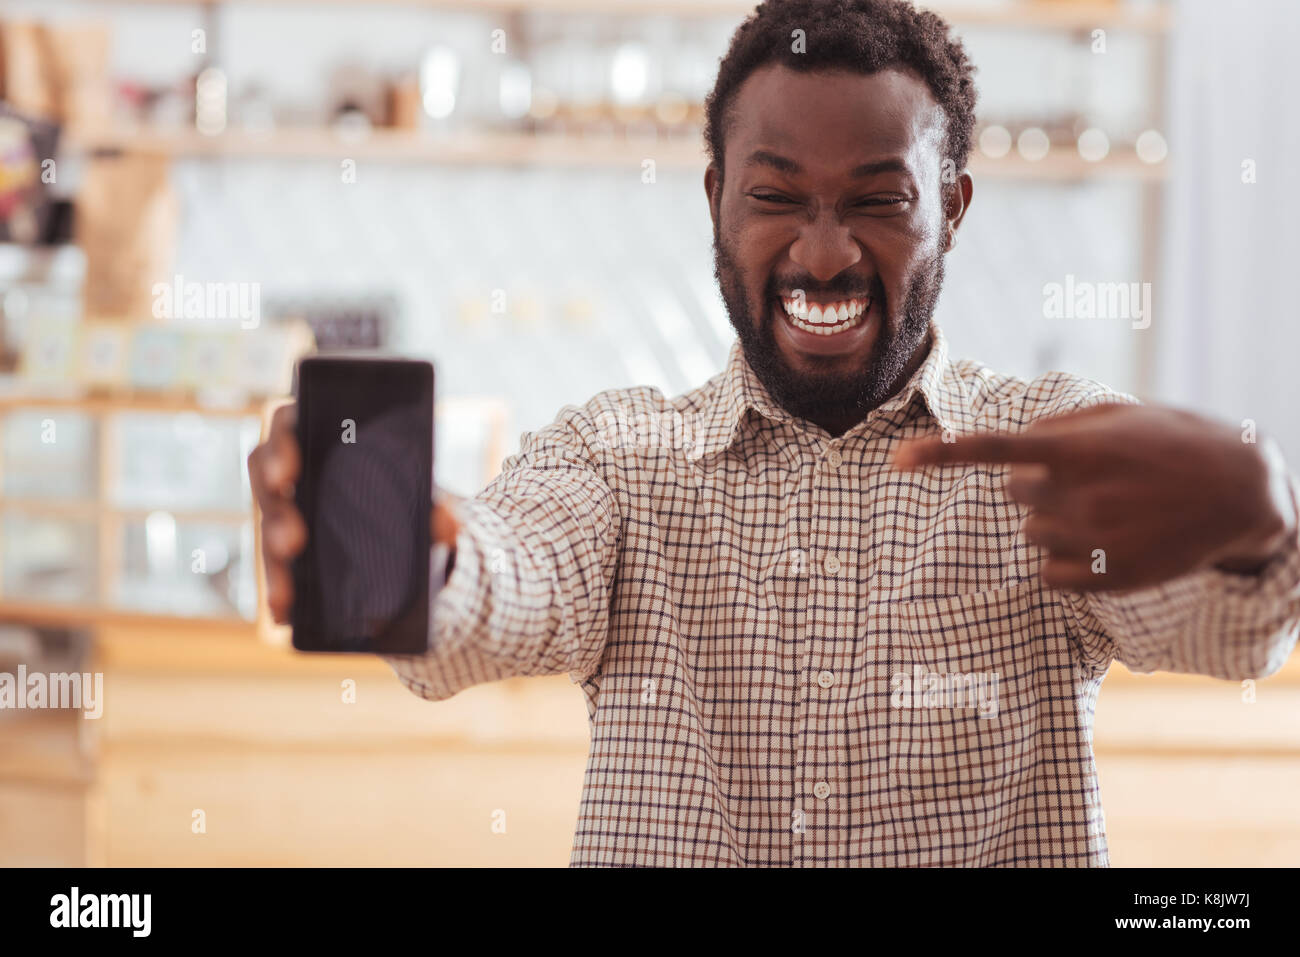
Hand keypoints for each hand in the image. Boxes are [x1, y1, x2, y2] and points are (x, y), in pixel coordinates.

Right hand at [247, 402, 462, 622]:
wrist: (405, 531)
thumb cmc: (403, 491)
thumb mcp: (422, 494)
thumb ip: (435, 505)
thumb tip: (448, 523)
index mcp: (320, 436)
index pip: (286, 424)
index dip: (279, 442)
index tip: (288, 472)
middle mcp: (292, 471)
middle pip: (265, 479)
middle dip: (274, 509)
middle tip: (293, 540)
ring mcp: (283, 510)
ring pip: (268, 528)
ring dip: (273, 558)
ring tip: (289, 588)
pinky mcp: (286, 550)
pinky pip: (276, 568)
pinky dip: (279, 590)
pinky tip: (285, 613)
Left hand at [892, 404, 1296, 591]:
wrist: (1245, 493)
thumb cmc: (1177, 443)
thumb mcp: (1123, 416)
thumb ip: (1063, 426)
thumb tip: (1018, 442)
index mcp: (1080, 449)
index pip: (995, 451)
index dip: (941, 455)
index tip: (896, 460)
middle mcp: (1081, 495)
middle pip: (1014, 494)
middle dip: (1039, 484)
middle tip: (1091, 477)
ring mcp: (1096, 540)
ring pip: (1031, 534)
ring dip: (1056, 520)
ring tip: (1111, 508)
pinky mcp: (1110, 577)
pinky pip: (1051, 574)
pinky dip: (1067, 560)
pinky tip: (1109, 540)